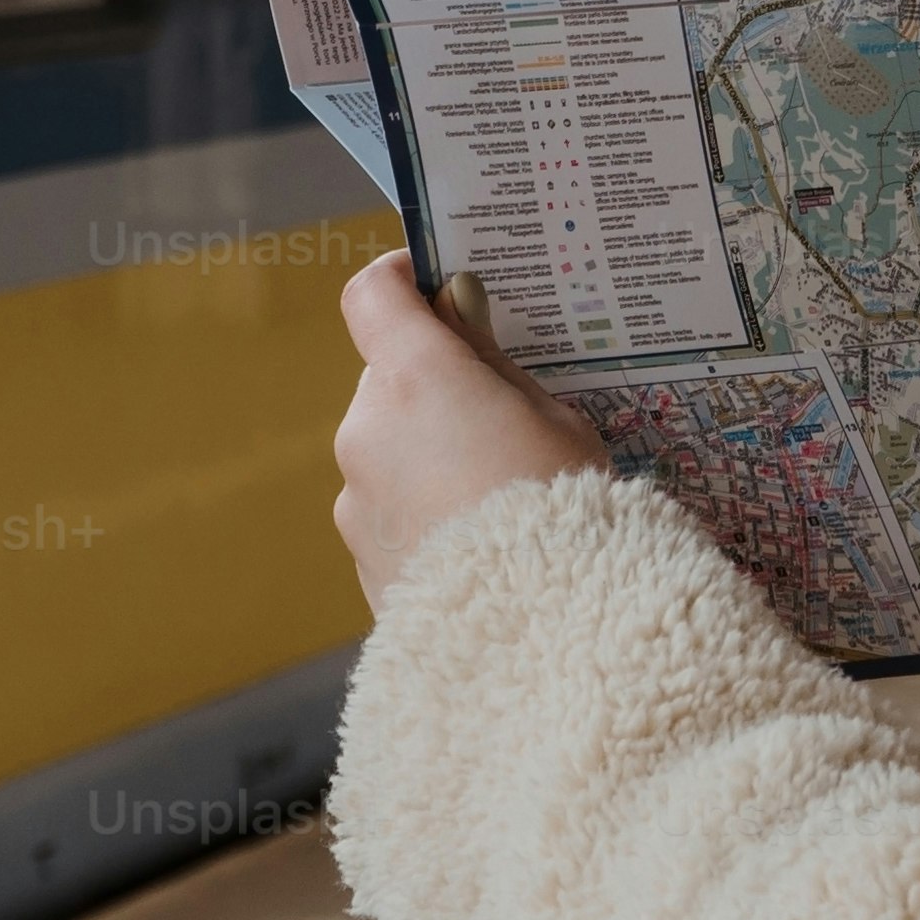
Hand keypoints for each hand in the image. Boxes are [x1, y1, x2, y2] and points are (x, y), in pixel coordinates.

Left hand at [334, 251, 610, 601]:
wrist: (540, 639)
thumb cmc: (563, 509)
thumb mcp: (553, 418)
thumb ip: (493, 362)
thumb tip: (458, 309)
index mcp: (414, 378)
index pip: (372, 296)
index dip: (401, 280)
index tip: (438, 284)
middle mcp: (367, 430)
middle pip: (389, 381)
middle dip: (436, 388)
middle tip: (504, 416)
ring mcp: (356, 498)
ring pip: (389, 451)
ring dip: (430, 455)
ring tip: (501, 495)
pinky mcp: (361, 558)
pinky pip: (391, 512)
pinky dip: (425, 512)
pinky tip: (483, 545)